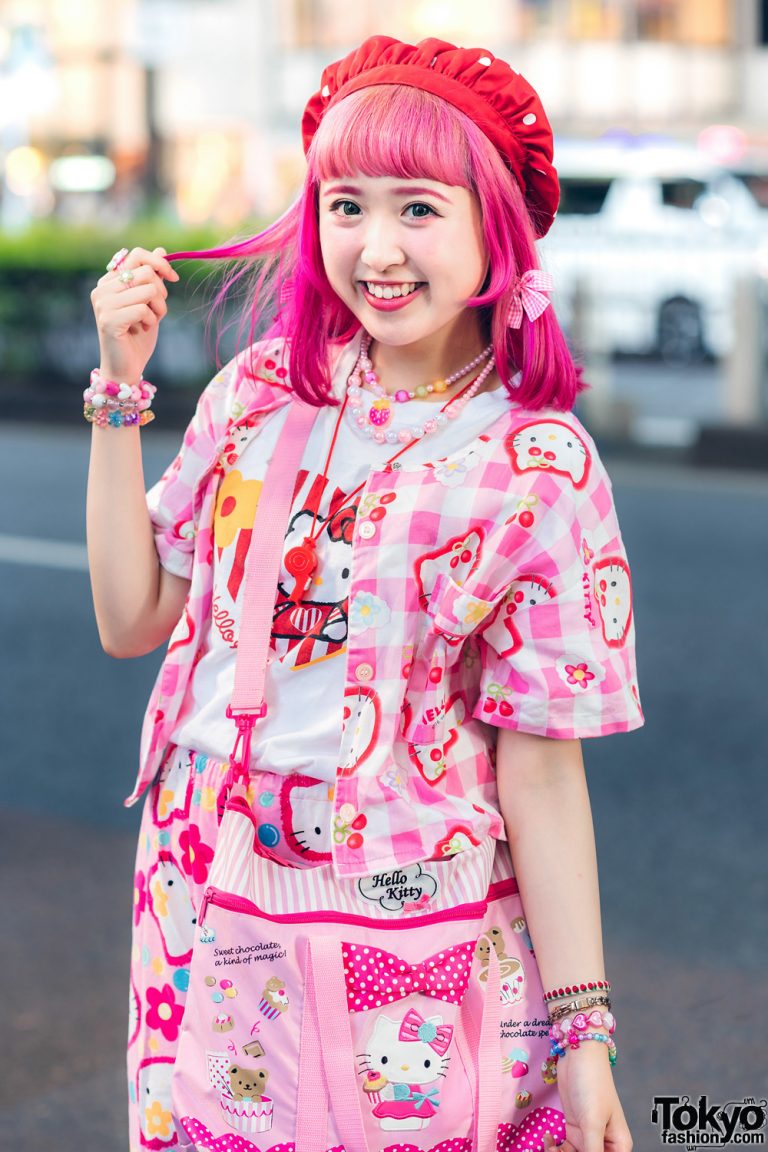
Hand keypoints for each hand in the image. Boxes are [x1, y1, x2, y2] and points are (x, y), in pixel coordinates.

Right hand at [90, 245, 179, 384]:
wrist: (125, 367)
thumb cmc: (138, 335)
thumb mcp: (149, 302)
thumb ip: (152, 278)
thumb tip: (161, 250)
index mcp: (109, 280)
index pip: (137, 254)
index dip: (160, 263)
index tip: (174, 278)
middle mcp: (102, 288)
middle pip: (146, 272)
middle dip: (161, 293)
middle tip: (157, 311)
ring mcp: (103, 304)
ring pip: (148, 289)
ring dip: (158, 308)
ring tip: (149, 321)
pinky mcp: (108, 319)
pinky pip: (143, 308)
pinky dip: (151, 320)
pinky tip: (142, 329)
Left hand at [542, 1044, 631, 1151]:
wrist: (578, 1055)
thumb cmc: (592, 1084)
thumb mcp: (592, 1122)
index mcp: (619, 1146)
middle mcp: (605, 1144)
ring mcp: (588, 1136)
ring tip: (549, 1148)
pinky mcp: (573, 1128)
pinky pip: (564, 1150)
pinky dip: (554, 1149)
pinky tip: (548, 1140)